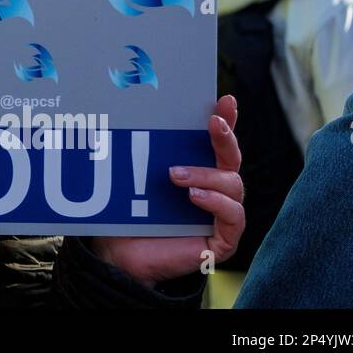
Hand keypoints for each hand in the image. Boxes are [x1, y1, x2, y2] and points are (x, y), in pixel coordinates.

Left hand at [89, 95, 243, 287]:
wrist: (118, 253)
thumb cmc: (126, 211)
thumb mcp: (131, 174)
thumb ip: (136, 148)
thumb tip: (122, 106)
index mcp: (197, 169)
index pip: (217, 141)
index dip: (226, 119)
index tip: (224, 99)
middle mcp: (214, 189)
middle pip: (232, 157)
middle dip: (226, 136)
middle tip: (212, 121)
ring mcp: (220, 214)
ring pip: (233, 184)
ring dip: (206, 174)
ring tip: (175, 175)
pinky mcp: (222, 240)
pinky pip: (234, 217)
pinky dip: (216, 202)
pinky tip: (194, 196)